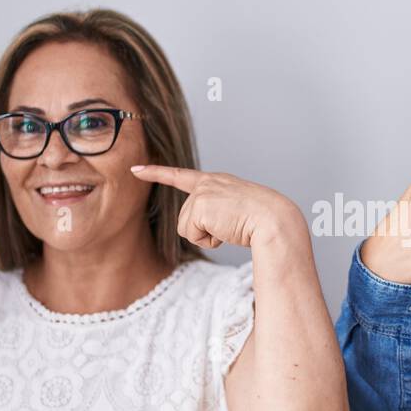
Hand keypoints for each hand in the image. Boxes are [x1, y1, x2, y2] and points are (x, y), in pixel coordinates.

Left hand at [130, 165, 301, 248]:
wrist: (274, 220)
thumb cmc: (264, 221)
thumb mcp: (239, 211)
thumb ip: (219, 214)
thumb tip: (209, 231)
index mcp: (217, 182)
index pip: (181, 176)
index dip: (156, 173)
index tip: (136, 170)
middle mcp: (208, 182)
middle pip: (184, 217)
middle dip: (203, 230)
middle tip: (231, 225)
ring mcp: (203, 192)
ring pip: (186, 228)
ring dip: (207, 235)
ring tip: (231, 227)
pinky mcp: (200, 206)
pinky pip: (191, 234)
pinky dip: (209, 239)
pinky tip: (226, 230)